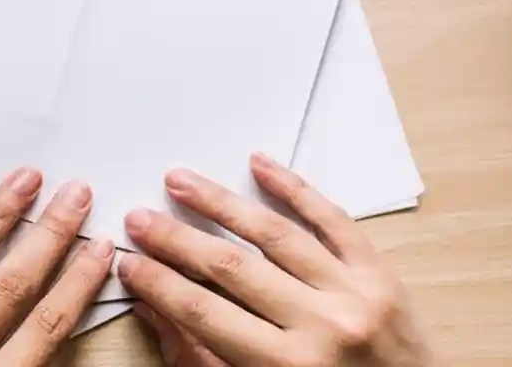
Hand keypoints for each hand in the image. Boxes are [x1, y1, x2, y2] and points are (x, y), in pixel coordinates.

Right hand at [120, 154, 435, 366]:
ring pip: (276, 233)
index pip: (204, 312)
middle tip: (140, 217)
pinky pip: (333, 220)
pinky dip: (295, 189)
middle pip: (232, 267)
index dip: (160, 284)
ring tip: (181, 180)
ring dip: (221, 203)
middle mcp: (323, 326)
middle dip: (177, 239)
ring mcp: (355, 293)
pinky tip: (259, 165)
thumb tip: (155, 309)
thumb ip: (204, 360)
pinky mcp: (382, 274)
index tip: (129, 261)